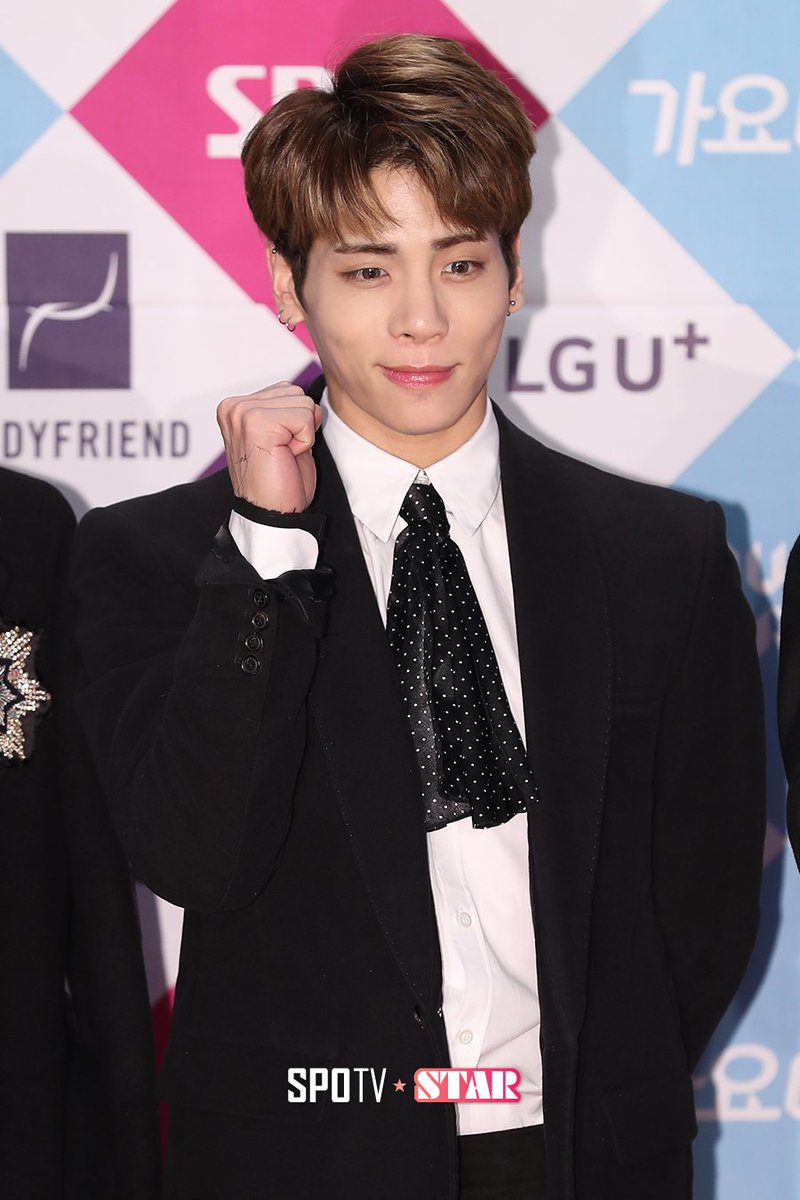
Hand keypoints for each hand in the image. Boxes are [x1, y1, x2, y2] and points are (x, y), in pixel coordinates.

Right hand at [217, 382, 321, 512]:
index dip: (295, 421)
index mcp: (237, 407)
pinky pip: (304, 417)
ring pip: (303, 403)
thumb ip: (290, 410)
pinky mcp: (256, 423)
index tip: (278, 447)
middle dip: (300, 425)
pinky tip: (285, 456)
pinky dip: (304, 441)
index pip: (288, 390)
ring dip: (302, 433)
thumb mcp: (284, 436)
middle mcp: (235, 407)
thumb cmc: (277, 482)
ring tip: (283, 454)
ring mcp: (243, 413)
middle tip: (282, 453)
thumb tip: (311, 401)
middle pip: (296, 393)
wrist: (270, 514)